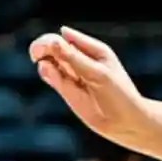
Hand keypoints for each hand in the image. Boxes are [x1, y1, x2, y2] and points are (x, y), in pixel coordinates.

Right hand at [29, 26, 149, 144]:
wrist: (125, 123)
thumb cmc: (118, 95)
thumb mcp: (97, 73)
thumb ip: (73, 58)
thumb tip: (51, 41)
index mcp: (92, 49)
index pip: (64, 37)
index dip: (53, 41)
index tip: (51, 48)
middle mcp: (80, 58)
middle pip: (52, 45)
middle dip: (43, 48)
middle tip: (36, 56)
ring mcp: (71, 72)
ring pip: (48, 59)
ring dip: (44, 62)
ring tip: (51, 73)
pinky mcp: (65, 87)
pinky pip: (48, 73)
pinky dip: (45, 73)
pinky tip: (49, 76)